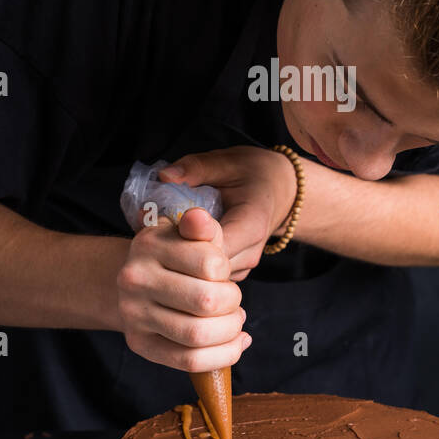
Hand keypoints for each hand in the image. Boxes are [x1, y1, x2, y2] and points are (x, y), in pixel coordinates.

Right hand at [116, 206, 251, 371]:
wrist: (137, 281)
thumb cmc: (176, 256)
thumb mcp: (188, 235)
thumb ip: (202, 228)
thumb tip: (199, 219)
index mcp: (149, 245)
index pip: (210, 264)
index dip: (228, 271)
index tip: (224, 272)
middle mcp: (134, 279)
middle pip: (206, 301)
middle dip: (233, 303)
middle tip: (234, 300)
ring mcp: (133, 314)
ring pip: (198, 335)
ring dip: (229, 331)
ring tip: (235, 321)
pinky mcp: (139, 344)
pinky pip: (188, 361)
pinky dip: (222, 356)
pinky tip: (236, 343)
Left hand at [157, 147, 297, 280]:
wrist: (281, 192)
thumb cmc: (254, 174)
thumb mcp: (227, 162)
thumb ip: (197, 167)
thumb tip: (165, 175)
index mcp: (251, 225)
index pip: (213, 247)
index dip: (186, 237)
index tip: (167, 218)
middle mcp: (249, 253)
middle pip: (205, 267)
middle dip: (177, 248)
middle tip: (157, 225)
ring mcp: (241, 267)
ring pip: (202, 276)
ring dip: (181, 257)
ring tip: (166, 232)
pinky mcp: (232, 273)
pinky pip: (205, 276)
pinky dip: (188, 262)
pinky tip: (178, 242)